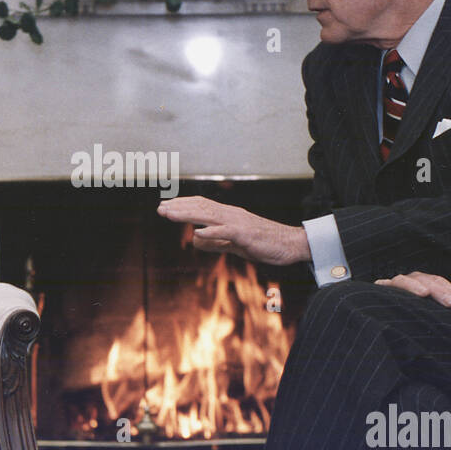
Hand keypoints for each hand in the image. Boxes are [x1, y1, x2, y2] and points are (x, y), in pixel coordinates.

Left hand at [156, 196, 310, 265]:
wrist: (290, 245)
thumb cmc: (264, 243)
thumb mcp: (234, 244)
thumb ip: (215, 242)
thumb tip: (194, 240)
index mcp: (228, 215)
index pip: (201, 206)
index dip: (182, 205)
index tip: (165, 206)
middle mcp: (231, 214)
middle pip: (200, 207)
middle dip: (178, 207)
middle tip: (159, 208)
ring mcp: (238, 223)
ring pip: (208, 216)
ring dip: (187, 214)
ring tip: (169, 214)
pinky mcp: (246, 235)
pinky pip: (226, 232)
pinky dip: (211, 232)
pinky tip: (197, 232)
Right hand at [375, 272, 450, 306]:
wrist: (385, 312)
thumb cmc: (416, 307)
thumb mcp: (437, 299)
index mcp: (425, 281)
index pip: (440, 282)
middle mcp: (411, 280)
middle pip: (426, 280)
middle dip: (440, 290)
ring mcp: (395, 284)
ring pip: (407, 280)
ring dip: (416, 286)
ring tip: (425, 294)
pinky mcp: (381, 289)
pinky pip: (387, 285)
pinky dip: (395, 287)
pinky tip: (401, 294)